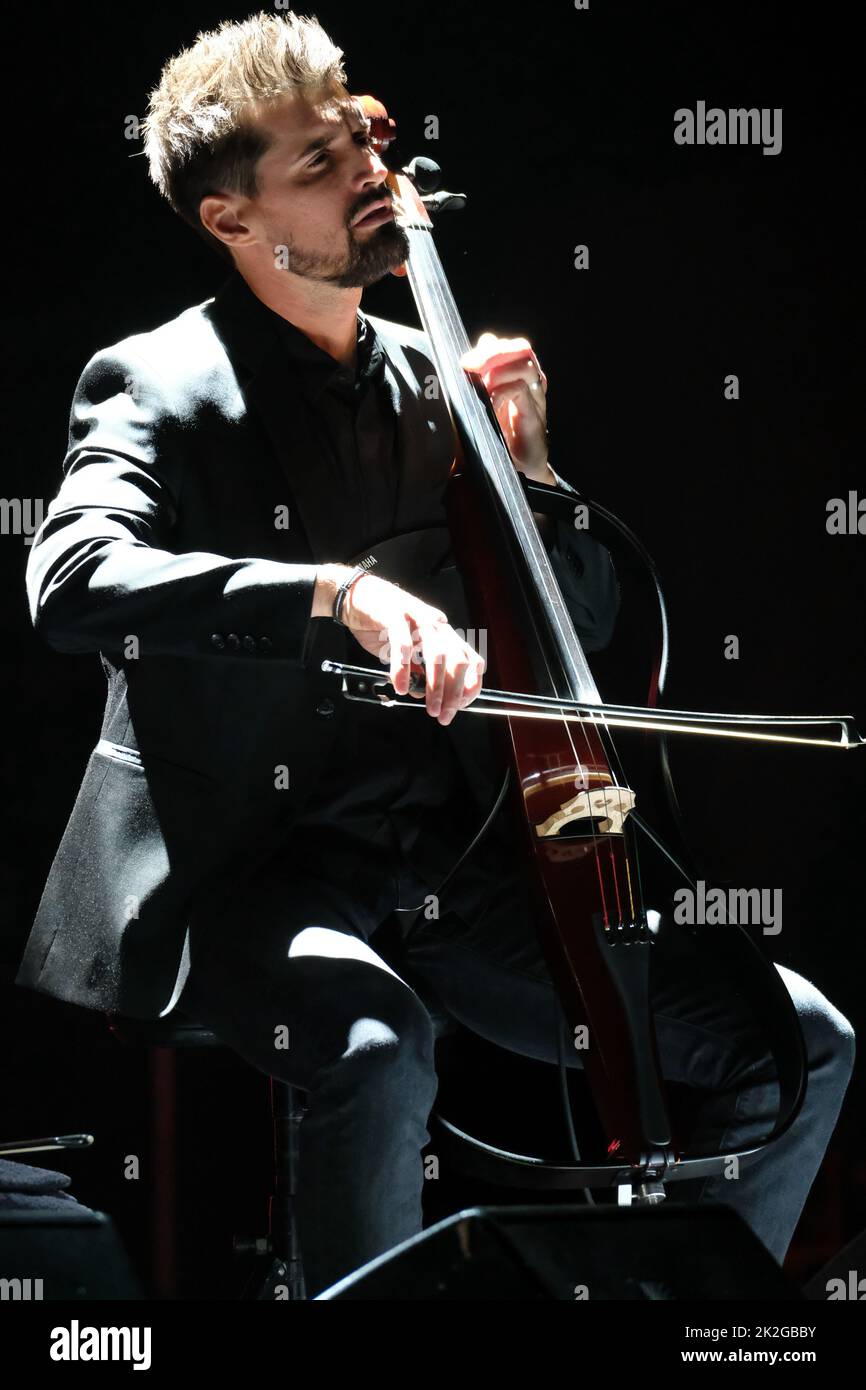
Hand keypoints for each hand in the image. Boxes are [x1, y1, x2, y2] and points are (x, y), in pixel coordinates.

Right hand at [315, 566, 484, 725]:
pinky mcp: (395, 616)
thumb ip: (418, 670)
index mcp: (443, 632)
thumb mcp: (407, 651)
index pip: (470, 659)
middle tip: (444, 714)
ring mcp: (417, 618)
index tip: (461, 707)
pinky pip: (404, 646)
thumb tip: (425, 695)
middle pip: (458, 661)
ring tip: (430, 708)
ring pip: (437, 655)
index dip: (470, 685)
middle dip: (455, 692)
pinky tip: (400, 686)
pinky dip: (403, 670)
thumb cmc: (381, 623)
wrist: (355, 596)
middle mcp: (436, 624)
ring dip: (436, 686)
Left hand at [459, 332, 555, 484]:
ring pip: (524, 363)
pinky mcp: (535, 416)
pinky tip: (490, 403)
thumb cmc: (495, 442)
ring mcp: (535, 398)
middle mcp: (529, 383)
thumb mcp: (475, 414)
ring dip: (498, 369)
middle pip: (519, 348)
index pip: (503, 347)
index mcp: (513, 379)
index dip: (486, 347)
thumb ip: (466, 395)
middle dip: (492, 352)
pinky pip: (521, 390)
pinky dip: (502, 392)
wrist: (518, 473)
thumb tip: (440, 382)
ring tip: (481, 385)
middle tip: (469, 364)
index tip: (464, 361)